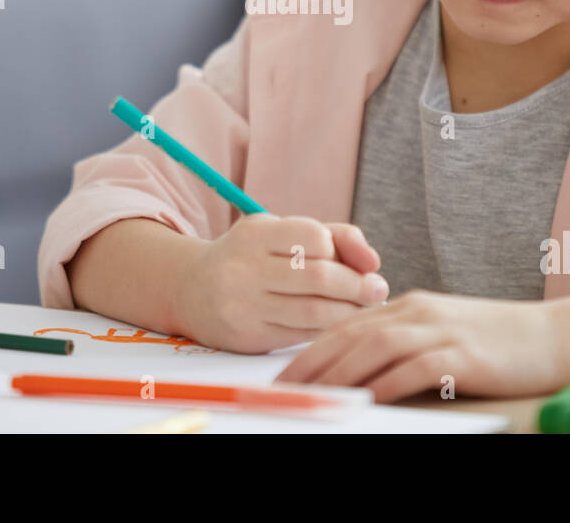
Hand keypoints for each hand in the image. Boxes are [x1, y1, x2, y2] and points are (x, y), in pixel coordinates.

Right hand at [173, 213, 389, 353]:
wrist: (191, 290)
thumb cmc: (251, 257)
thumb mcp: (281, 233)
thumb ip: (333, 236)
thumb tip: (373, 262)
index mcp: (255, 234)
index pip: (313, 236)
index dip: (339, 249)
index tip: (352, 261)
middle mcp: (244, 268)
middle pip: (318, 276)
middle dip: (357, 285)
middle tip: (378, 290)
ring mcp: (243, 305)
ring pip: (313, 312)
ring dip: (349, 311)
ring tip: (363, 307)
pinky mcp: (248, 337)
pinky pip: (301, 335)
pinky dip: (328, 330)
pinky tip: (338, 324)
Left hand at [272, 289, 569, 402]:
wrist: (557, 335)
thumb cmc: (500, 341)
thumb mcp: (445, 331)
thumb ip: (406, 342)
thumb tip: (364, 371)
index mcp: (409, 306)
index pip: (346, 325)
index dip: (309, 350)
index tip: (282, 376)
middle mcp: (418, 312)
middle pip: (350, 334)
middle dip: (310, 364)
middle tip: (280, 392)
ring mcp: (440, 330)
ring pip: (373, 347)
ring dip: (336, 374)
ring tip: (310, 398)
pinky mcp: (462, 354)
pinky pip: (413, 369)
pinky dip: (384, 384)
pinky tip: (364, 402)